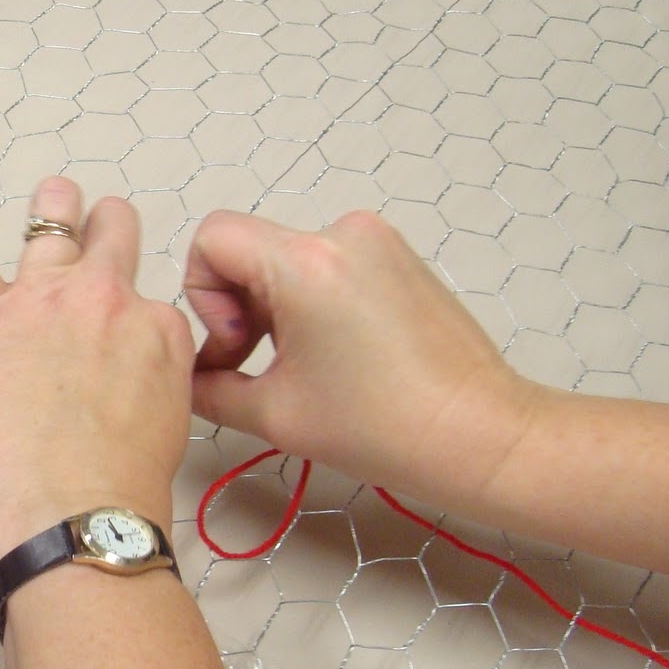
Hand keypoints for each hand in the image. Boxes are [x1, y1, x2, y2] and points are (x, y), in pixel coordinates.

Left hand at [0, 177, 194, 573]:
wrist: (75, 511)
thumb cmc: (120, 490)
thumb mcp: (166, 425)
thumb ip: (147, 385)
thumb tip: (118, 386)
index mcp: (158, 330)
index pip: (146, 301)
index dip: (130, 314)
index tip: (115, 333)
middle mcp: (107, 299)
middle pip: (112, 234)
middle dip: (105, 227)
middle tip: (92, 227)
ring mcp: (44, 299)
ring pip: (52, 221)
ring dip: (50, 206)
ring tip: (47, 198)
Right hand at [185, 209, 535, 499]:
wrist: (480, 435)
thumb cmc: (380, 428)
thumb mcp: (273, 416)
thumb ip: (209, 390)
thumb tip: (188, 378)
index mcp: (306, 262)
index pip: (212, 239)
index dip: (205, 295)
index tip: (240, 346)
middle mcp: (341, 233)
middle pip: (249, 248)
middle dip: (239, 307)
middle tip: (262, 366)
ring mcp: (377, 240)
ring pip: (287, 259)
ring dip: (276, 307)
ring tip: (304, 367)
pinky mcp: (399, 257)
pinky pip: (327, 264)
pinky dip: (313, 302)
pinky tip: (339, 355)